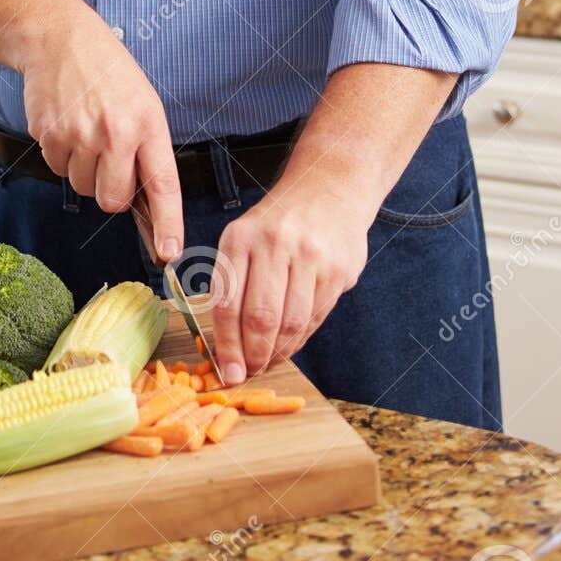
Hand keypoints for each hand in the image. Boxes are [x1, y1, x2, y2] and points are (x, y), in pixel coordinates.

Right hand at [19, 10, 183, 261]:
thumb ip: (147, 150)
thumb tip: (144, 206)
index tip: (168, 251)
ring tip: (87, 132)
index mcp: (147, 122)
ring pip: (83, 188)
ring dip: (85, 171)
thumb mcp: (143, 103)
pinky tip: (68, 125)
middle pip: (113, 200)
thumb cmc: (108, 73)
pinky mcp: (47, 135)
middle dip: (112, 191)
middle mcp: (113, 132)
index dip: (166, 223)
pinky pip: (58, 170)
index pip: (161, 184)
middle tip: (110, 159)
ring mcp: (78, 135)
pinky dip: (62, 156)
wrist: (60, 39)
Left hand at [209, 182, 370, 383]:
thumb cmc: (278, 222)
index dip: (226, 345)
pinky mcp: (337, 269)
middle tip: (249, 372)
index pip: (227, 303)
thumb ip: (233, 283)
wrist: (328, 188)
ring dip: (278, 352)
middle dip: (253, 356)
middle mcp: (274, 244)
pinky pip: (315, 317)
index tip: (227, 372)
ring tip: (269, 361)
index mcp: (240, 237)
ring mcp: (309, 256)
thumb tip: (224, 344)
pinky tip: (290, 344)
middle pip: (259, 318)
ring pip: (290, 323)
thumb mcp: (244, 237)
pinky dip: (300, 339)